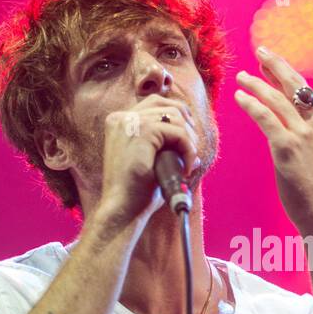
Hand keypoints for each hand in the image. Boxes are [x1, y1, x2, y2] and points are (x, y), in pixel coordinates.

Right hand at [97, 94, 201, 228]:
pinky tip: (186, 167)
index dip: (177, 116)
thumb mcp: (150, 161)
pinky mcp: (143, 131)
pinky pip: (178, 132)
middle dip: (186, 125)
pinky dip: (188, 149)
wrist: (121, 210)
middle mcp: (121, 118)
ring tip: (188, 163)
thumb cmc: (136, 192)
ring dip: (189, 141)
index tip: (188, 140)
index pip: (155, 103)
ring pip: (175, 117)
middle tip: (192, 150)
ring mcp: (130, 122)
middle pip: (166, 104)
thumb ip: (164, 145)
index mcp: (119, 122)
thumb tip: (193, 142)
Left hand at [233, 47, 312, 232]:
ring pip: (277, 98)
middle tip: (261, 52)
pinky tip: (240, 97)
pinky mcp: (287, 147)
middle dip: (276, 65)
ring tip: (242, 77)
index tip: (271, 67)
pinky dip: (251, 103)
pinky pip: (265, 117)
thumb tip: (298, 128)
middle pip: (295, 85)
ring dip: (256, 84)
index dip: (286, 76)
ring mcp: (304, 135)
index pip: (306, 93)